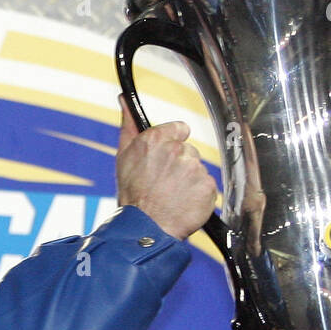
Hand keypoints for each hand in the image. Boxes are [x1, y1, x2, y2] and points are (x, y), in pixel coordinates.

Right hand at [115, 97, 217, 239]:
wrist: (145, 229)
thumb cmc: (132, 196)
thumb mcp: (123, 157)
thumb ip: (128, 126)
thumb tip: (125, 100)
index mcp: (157, 139)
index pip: (179, 129)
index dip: (173, 144)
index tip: (167, 159)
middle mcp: (177, 150)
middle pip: (188, 151)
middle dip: (180, 165)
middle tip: (165, 184)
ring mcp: (194, 169)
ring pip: (197, 170)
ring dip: (189, 181)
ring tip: (172, 196)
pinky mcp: (207, 187)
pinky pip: (207, 187)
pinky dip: (198, 197)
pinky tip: (183, 204)